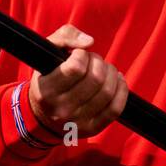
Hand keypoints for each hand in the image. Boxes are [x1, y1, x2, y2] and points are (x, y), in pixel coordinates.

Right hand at [28, 24, 128, 140]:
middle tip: (94, 60)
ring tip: (104, 69)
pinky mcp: (92, 129)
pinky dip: (122, 90)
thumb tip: (89, 42)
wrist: (43, 116)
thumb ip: (65, 36)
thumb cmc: (48, 77)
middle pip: (95, 79)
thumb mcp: (47, 52)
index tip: (79, 55)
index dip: (82, 55)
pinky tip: (117, 81)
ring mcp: (78, 122)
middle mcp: (61, 109)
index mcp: (46, 91)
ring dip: (111, 73)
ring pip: (107, 92)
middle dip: (99, 62)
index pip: (75, 68)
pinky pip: (116, 108)